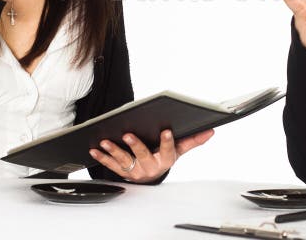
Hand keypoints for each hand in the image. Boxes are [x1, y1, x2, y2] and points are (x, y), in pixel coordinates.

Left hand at [89, 129, 213, 182]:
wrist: (151, 176)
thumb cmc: (164, 157)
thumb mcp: (179, 150)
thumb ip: (192, 140)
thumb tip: (211, 131)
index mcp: (165, 160)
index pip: (168, 151)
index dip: (167, 142)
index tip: (167, 131)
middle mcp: (150, 166)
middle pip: (143, 155)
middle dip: (135, 145)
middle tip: (129, 134)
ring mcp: (135, 170)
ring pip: (124, 161)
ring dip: (114, 151)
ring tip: (105, 141)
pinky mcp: (122, 171)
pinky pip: (111, 165)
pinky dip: (102, 157)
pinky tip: (94, 149)